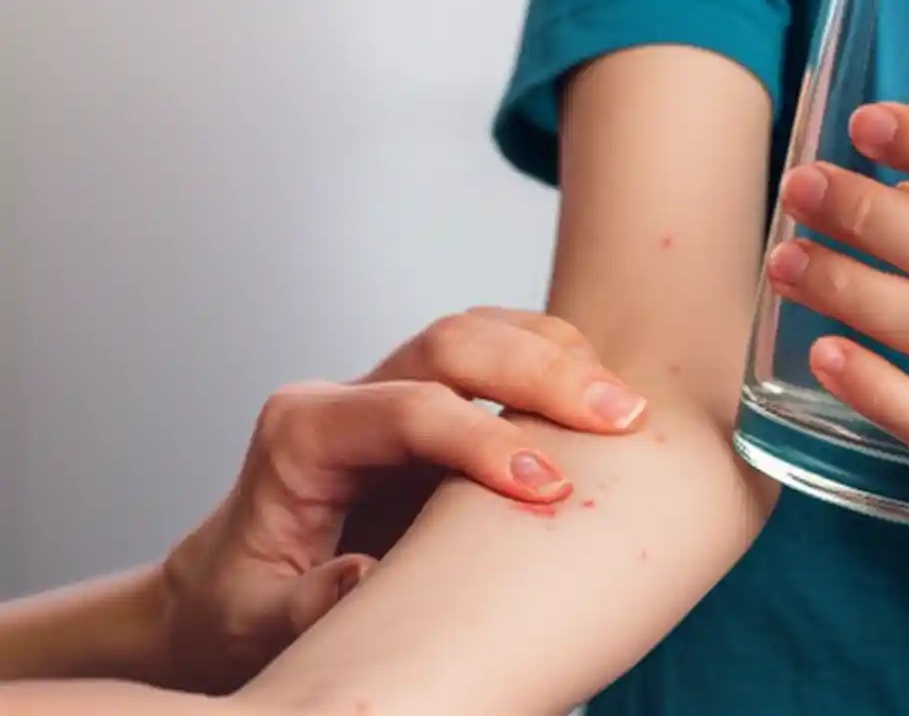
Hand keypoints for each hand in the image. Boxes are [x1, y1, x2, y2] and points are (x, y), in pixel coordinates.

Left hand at [158, 308, 645, 692]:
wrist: (231, 585)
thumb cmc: (242, 607)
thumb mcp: (255, 625)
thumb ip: (301, 606)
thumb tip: (363, 577)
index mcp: (300, 435)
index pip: (408, 409)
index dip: (482, 441)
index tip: (550, 485)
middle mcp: (348, 396)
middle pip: (452, 344)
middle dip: (540, 372)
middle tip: (621, 414)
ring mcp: (391, 388)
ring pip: (480, 332)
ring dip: (557, 356)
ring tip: (627, 402)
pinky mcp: (431, 403)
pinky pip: (496, 356)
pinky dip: (553, 364)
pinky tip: (600, 398)